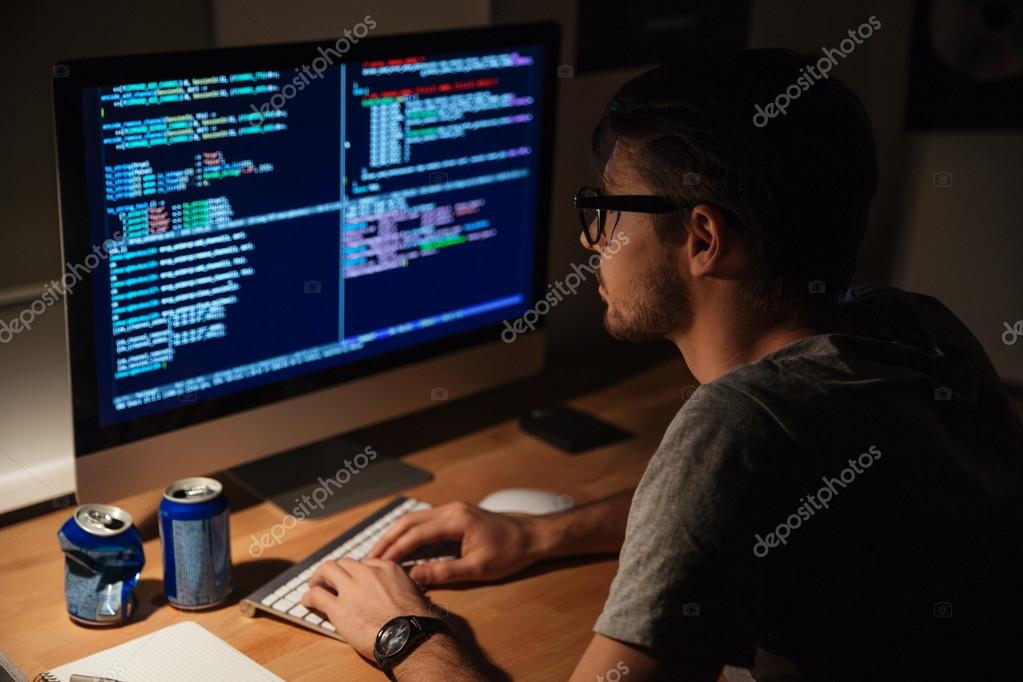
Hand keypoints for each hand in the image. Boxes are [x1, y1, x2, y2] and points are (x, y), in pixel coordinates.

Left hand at [301, 557, 432, 659]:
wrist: (409, 635)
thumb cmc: (415, 619)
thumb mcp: (412, 591)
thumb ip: (398, 586)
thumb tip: (394, 592)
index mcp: (387, 568)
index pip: (365, 564)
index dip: (357, 573)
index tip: (354, 581)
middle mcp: (367, 573)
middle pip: (344, 563)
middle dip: (335, 571)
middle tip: (329, 580)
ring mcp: (351, 589)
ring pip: (327, 570)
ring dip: (319, 577)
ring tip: (315, 586)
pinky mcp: (338, 608)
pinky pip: (316, 595)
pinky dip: (309, 597)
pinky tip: (308, 602)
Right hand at [368, 501, 541, 584]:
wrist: (533, 536)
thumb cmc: (511, 551)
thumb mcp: (478, 568)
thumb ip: (444, 572)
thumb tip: (414, 576)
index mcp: (455, 520)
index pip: (415, 534)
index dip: (394, 550)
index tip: (377, 565)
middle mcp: (451, 510)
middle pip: (408, 522)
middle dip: (387, 540)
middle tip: (369, 559)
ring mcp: (452, 511)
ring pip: (414, 521)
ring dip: (395, 537)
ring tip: (379, 556)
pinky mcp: (455, 517)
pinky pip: (425, 524)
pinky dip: (409, 537)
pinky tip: (401, 551)